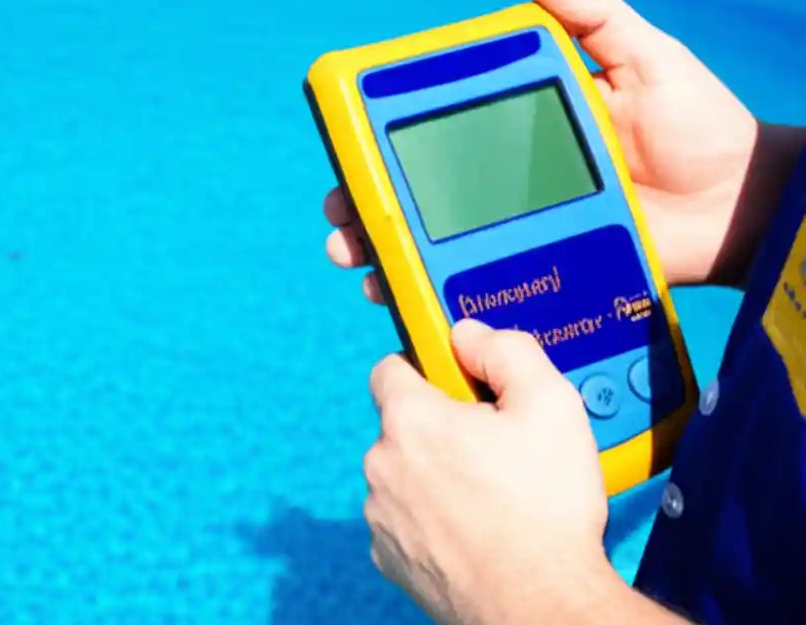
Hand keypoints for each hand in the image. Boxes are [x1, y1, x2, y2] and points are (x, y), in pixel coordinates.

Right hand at [325, 0, 767, 294]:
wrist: (743, 204)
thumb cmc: (702, 125)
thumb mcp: (649, 60)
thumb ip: (599, 21)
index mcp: (529, 129)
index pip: (446, 133)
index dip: (394, 143)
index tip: (353, 149)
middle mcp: (516, 181)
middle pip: (427, 196)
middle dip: (371, 207)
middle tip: (341, 217)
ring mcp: (528, 229)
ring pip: (444, 246)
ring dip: (392, 254)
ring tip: (359, 260)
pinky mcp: (549, 268)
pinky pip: (489, 285)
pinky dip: (444, 296)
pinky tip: (410, 301)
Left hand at [364, 320, 686, 623]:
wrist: (540, 604)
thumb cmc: (545, 507)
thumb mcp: (550, 405)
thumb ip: (507, 351)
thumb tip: (469, 334)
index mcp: (409, 420)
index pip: (392, 366)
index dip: (428, 366)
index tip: (462, 382)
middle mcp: (381, 464)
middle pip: (403, 425)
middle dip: (442, 428)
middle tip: (496, 447)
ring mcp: (380, 516)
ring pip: (404, 475)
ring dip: (436, 477)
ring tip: (494, 497)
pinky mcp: (389, 559)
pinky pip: (406, 522)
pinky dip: (434, 522)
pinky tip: (478, 532)